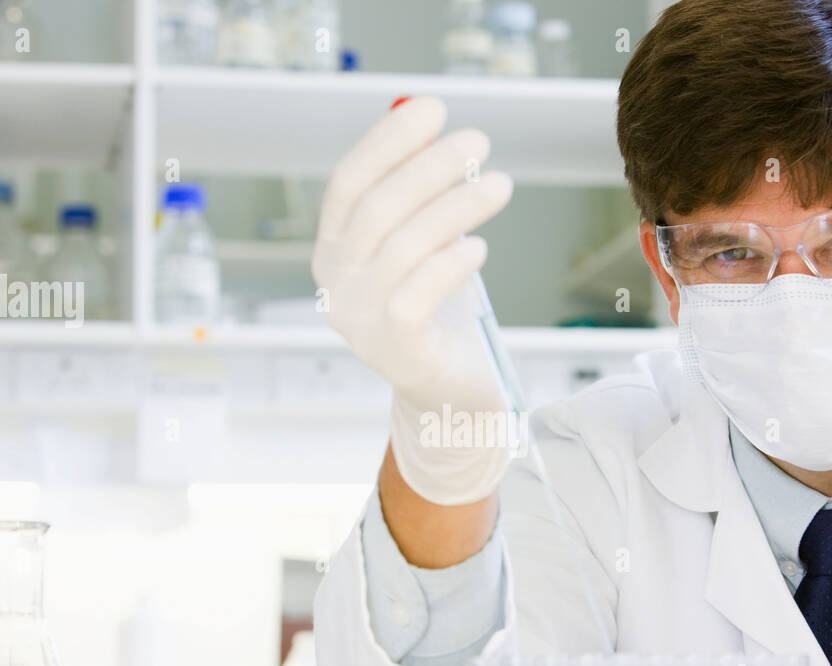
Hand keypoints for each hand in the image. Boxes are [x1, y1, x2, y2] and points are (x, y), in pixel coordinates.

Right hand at [312, 96, 515, 505]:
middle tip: (478, 142)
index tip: (432, 108)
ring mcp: (359, 321)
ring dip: (456, 207)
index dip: (388, 141)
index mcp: (332, 251)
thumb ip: (415, 200)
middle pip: (378, 209)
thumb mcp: (416, 248)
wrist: (446, 392)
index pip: (350, 183)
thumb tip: (438, 133)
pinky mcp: (394, 350)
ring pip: (404, 247)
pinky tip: (479, 246)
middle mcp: (335, 285)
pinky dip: (451, 263)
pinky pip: (419, 294)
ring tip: (499, 185)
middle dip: (431, 167)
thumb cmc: (435, 308)